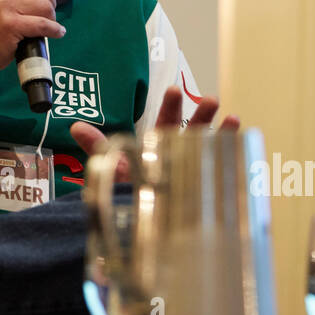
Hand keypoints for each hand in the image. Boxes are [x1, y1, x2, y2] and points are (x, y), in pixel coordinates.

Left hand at [70, 87, 239, 181]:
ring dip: (222, 133)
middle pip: (192, 128)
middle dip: (201, 115)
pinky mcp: (200, 186)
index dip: (170, 106)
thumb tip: (75, 126)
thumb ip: (98, 145)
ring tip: (234, 119)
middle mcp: (178, 152)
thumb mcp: (112, 165)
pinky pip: (217, 171)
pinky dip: (229, 160)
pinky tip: (240, 151)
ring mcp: (191, 167)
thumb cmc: (127, 188)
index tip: (174, 90)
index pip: (165, 120)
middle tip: (211, 100)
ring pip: (208, 147)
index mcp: (157, 143)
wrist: (137, 223)